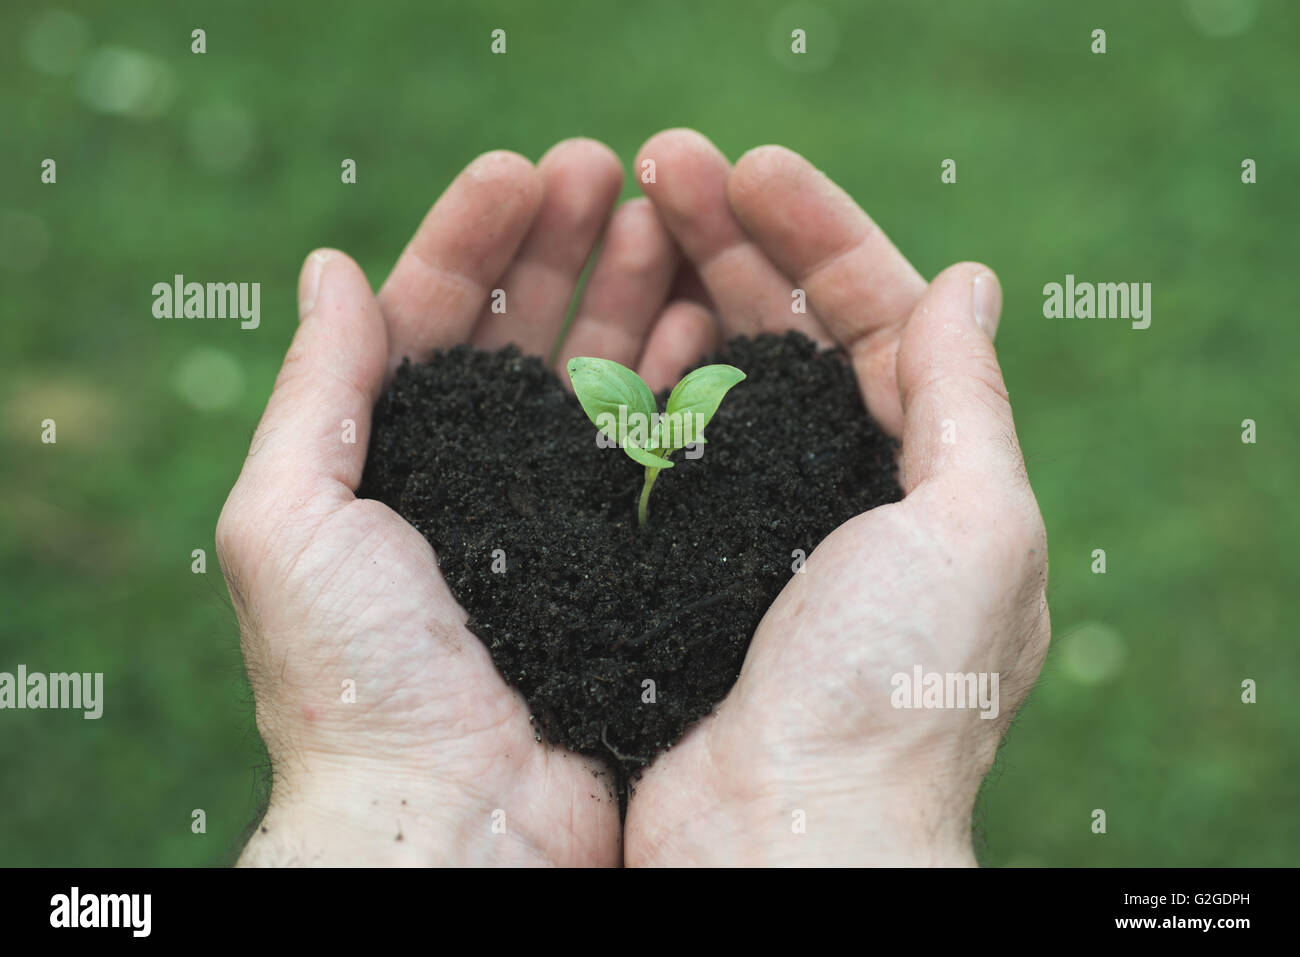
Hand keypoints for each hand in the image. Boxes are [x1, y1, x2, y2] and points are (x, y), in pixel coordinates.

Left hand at [219, 139, 710, 864]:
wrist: (456, 820)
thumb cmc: (355, 680)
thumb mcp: (290, 522)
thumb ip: (317, 391)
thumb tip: (330, 267)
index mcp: (393, 457)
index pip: (431, 315)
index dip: (473, 234)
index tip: (524, 170)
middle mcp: (478, 476)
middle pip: (527, 329)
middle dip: (567, 243)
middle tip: (619, 171)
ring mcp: (558, 513)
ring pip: (600, 374)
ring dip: (631, 292)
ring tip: (672, 220)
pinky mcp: (625, 555)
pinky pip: (656, 447)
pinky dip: (678, 381)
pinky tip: (708, 325)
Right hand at [623, 130, 1050, 864]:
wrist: (781, 838)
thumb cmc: (889, 693)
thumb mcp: (972, 529)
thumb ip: (969, 400)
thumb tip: (972, 282)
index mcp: (932, 472)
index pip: (880, 311)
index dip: (820, 229)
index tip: (747, 166)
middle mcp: (850, 489)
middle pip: (793, 328)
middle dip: (736, 237)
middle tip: (663, 159)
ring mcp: (762, 522)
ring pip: (726, 373)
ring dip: (688, 290)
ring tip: (634, 218)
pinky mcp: (689, 559)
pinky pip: (669, 445)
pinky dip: (650, 381)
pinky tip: (624, 334)